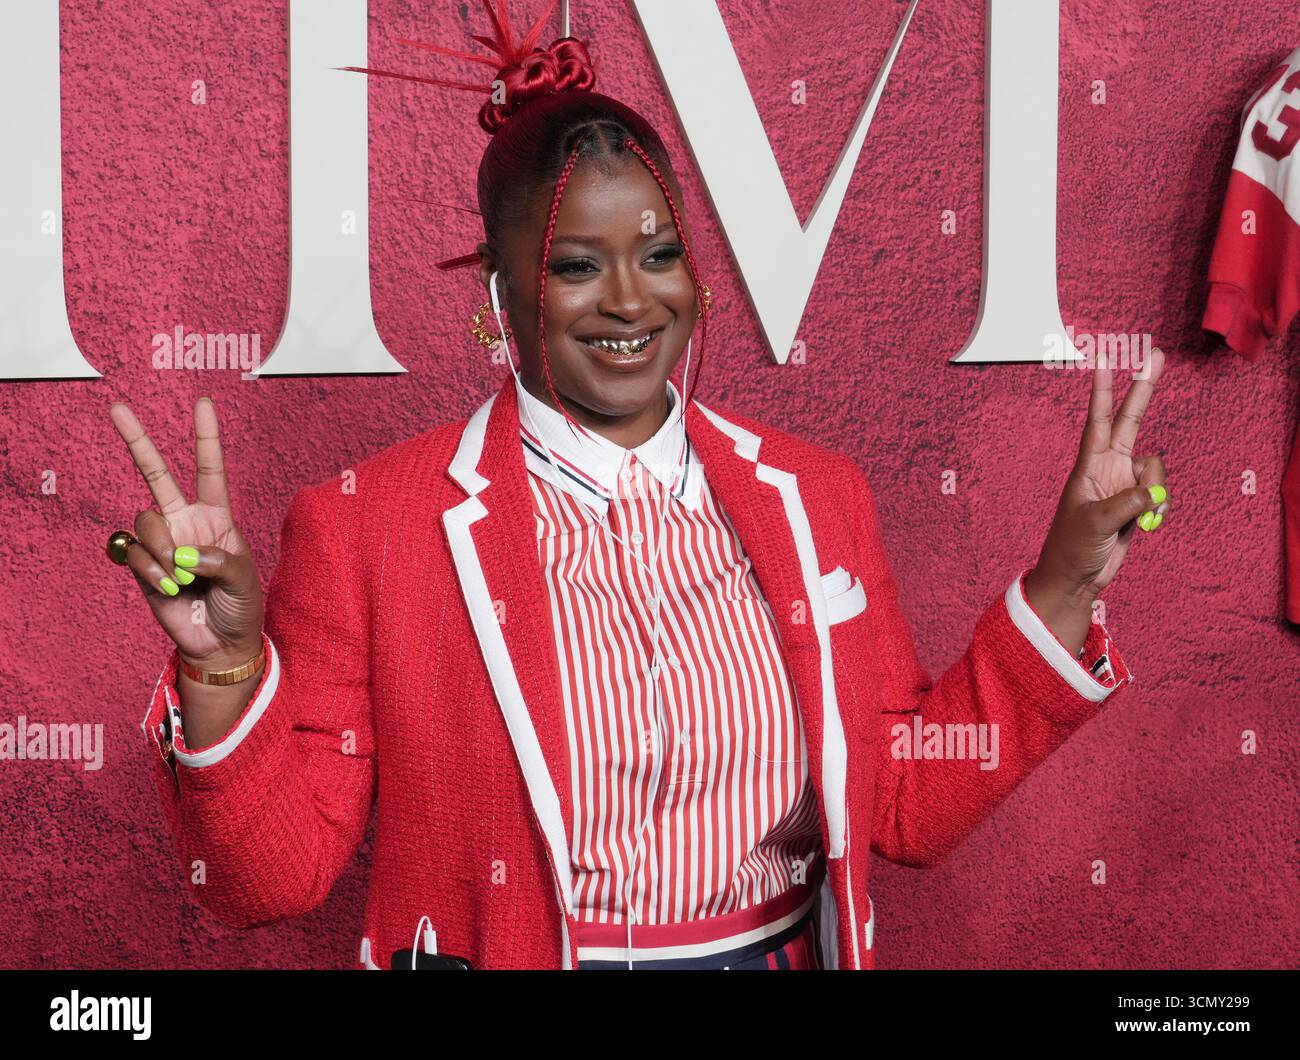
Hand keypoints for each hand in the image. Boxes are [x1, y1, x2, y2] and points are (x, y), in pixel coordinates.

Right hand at [109, 396, 264, 671]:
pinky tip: (171, 589)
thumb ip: (219, 560)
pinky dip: (155, 573)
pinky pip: (137, 555)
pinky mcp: (143, 566)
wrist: (220, 643)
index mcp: (217, 516)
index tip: (203, 402)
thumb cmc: (240, 606)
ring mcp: (162, 542)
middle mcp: (186, 521)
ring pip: (146, 521)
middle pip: (156, 474)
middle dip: (137, 440)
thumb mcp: (244, 580)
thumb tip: (185, 553)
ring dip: (165, 551)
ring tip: (185, 578)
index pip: (210, 469)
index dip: (206, 436)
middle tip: (116, 408)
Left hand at [1025, 348, 1169, 648]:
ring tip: (1139, 518)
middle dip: (1143, 390)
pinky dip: (1159, 509)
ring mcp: (1124, 483)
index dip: (1103, 389)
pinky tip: (1146, 526)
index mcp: (1089, 465)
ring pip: (1156, 469)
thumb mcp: (1096, 523)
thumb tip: (1152, 493)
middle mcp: (1108, 468)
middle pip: (1131, 421)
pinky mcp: (1136, 502)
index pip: (1098, 420)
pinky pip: (1160, 494)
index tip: (1105, 358)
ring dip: (1156, 492)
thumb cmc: (1073, 547)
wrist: (1077, 576)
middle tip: (1157, 354)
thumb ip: (1126, 503)